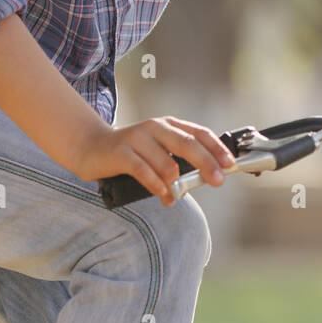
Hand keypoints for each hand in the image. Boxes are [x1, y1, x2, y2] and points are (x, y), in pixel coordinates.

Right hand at [74, 116, 234, 203]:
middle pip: (187, 144)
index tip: (230, 164)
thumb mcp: (157, 151)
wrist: (91, 148)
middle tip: (218, 180)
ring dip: (176, 185)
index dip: (217, 148)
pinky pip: (144, 171)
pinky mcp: (120, 152)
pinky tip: (163, 195)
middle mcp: (154, 127)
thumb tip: (207, 178)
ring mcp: (136, 138)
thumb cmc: (130, 153)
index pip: (199, 133)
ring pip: (166, 163)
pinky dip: (157, 185)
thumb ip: (178, 162)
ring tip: (176, 197)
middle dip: (206, 163)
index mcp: (168, 125)